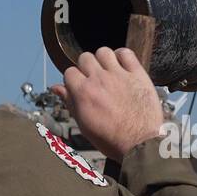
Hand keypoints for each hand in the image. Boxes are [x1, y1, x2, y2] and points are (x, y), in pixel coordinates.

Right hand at [50, 47, 165, 162]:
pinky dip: (123, 56)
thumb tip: (55, 88)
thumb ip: (69, 102)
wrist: (141, 144)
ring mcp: (119, 75)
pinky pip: (126, 53)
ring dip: (103, 60)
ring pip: (104, 52)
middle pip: (85, 58)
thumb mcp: (84, 124)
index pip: (69, 71)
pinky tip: (122, 66)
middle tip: (94, 79)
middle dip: (86, 68)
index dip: (73, 80)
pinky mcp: (137, 74)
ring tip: (108, 71)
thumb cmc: (111, 139)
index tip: (80, 87)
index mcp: (83, 93)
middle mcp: (99, 80)